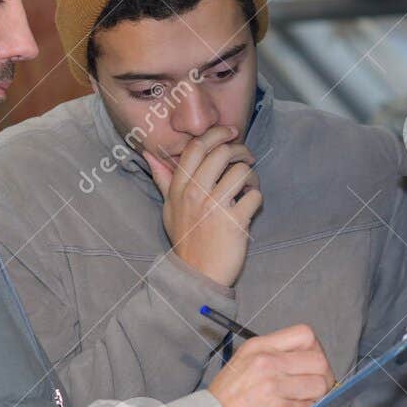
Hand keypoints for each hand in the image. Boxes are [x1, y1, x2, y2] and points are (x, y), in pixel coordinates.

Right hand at [146, 125, 261, 286]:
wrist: (198, 273)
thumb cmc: (186, 239)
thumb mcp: (169, 209)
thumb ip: (163, 180)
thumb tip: (149, 155)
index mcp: (179, 189)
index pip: (196, 148)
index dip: (216, 133)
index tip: (230, 133)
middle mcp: (195, 194)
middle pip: (221, 153)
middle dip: (240, 149)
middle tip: (246, 157)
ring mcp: (215, 208)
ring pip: (242, 172)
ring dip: (252, 175)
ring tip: (250, 185)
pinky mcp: (235, 222)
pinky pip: (255, 195)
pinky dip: (257, 197)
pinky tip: (251, 203)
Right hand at [207, 324, 333, 406]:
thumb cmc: (226, 397)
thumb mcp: (244, 361)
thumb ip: (274, 354)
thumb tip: (307, 359)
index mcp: (259, 346)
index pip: (305, 335)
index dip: (316, 350)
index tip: (312, 363)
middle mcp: (267, 362)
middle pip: (319, 361)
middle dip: (323, 375)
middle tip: (316, 385)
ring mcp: (274, 387)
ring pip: (319, 385)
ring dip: (316, 395)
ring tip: (302, 400)